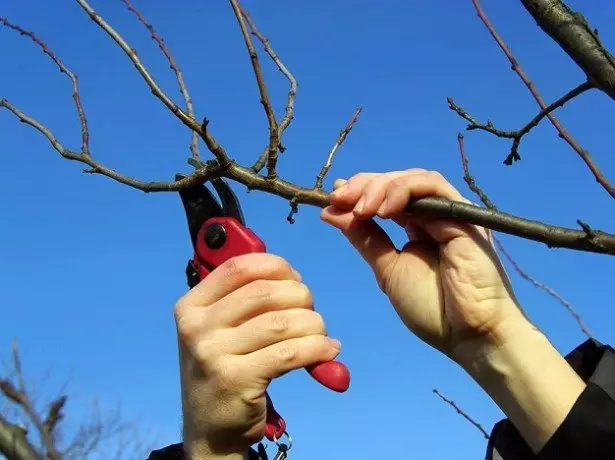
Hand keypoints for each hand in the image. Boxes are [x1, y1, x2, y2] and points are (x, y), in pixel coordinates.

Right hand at [174, 253, 340, 458]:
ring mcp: (213, 354)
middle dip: (300, 296)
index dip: (275, 266)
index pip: (238, 267)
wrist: (210, 429)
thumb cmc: (224, 370)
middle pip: (264, 292)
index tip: (295, 279)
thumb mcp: (218, 330)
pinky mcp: (236, 380)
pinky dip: (317, 348)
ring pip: (281, 322)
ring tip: (321, 334)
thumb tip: (293, 277)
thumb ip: (244, 300)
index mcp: (192, 306)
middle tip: (311, 312)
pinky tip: (328, 351)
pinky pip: (290, 353)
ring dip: (313, 324)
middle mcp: (197, 327)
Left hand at [320, 169, 523, 363]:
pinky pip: (433, 187)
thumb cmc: (432, 307)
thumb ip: (364, 238)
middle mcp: (433, 215)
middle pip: (396, 182)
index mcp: (416, 226)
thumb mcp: (387, 269)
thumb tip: (330, 212)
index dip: (358, 192)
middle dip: (364, 186)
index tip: (332, 201)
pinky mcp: (463, 215)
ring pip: (413, 179)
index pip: (385, 195)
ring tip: (361, 208)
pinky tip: (384, 209)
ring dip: (381, 187)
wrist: (468, 335)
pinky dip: (405, 190)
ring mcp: (449, 213)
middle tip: (339, 199)